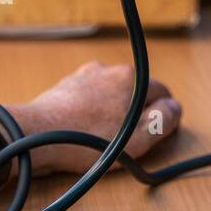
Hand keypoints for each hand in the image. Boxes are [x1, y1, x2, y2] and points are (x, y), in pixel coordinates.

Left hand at [16, 61, 181, 174]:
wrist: (37, 135)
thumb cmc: (87, 140)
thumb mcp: (135, 141)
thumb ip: (161, 122)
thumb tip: (174, 108)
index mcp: (130, 78)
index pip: (161, 92)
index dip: (162, 115)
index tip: (153, 134)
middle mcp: (108, 69)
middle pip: (135, 92)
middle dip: (136, 113)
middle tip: (126, 141)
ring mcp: (84, 76)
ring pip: (111, 94)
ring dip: (112, 112)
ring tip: (101, 137)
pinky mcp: (65, 86)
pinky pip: (89, 98)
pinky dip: (91, 111)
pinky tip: (83, 130)